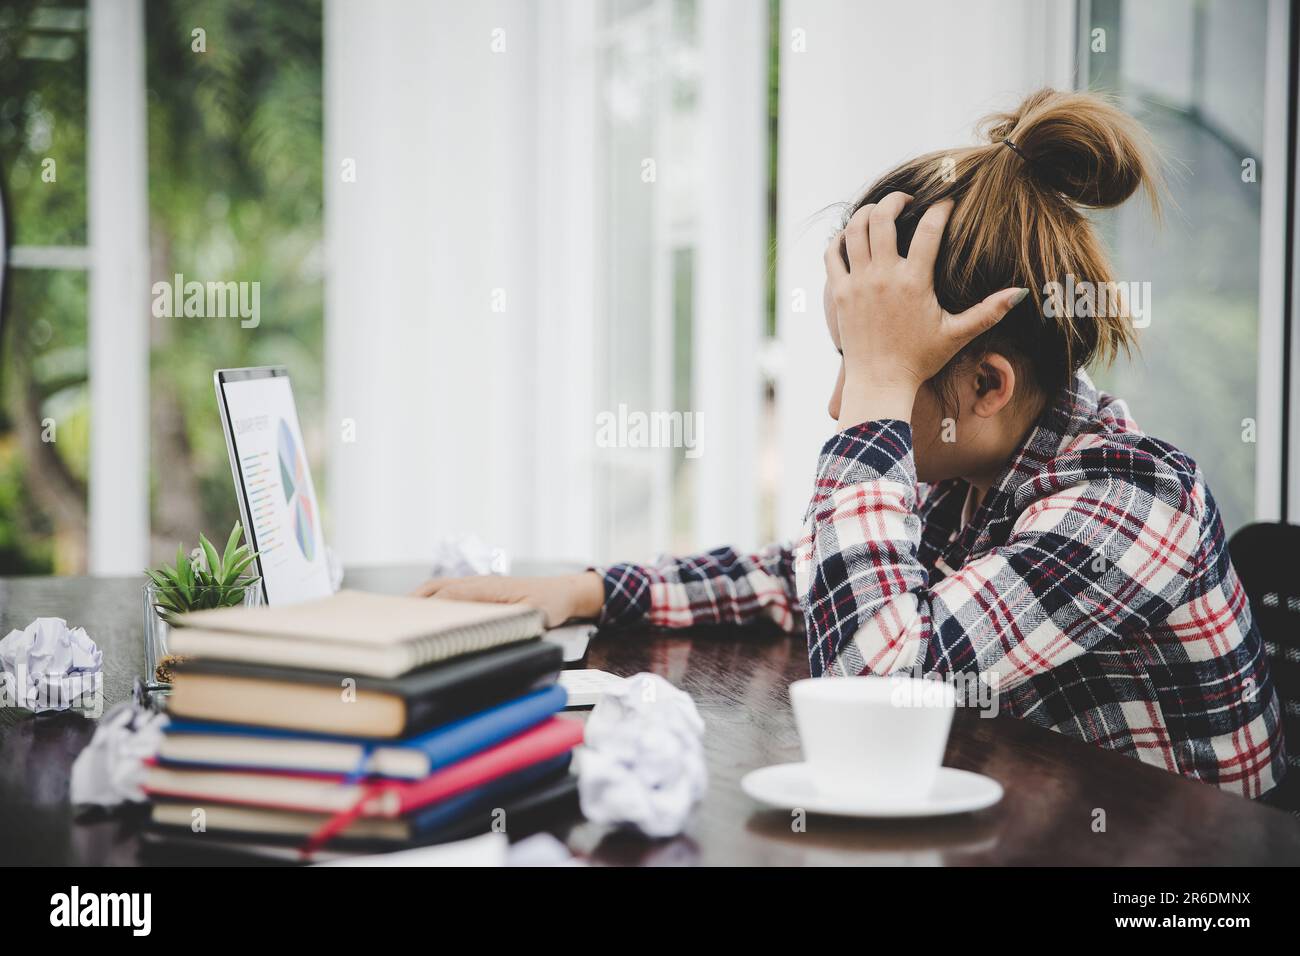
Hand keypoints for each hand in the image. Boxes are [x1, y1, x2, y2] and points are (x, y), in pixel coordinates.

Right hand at [411, 572, 604, 627]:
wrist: (563, 592)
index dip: (430, 608)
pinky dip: (431, 600)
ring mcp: (478, 586)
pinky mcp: (479, 592)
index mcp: (489, 587)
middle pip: (437, 588)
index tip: (411, 621)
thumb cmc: (551, 602)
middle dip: (414, 602)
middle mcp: (479, 583)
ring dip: (419, 600)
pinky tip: (423, 614)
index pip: (451, 595)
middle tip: (392, 619)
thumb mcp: (535, 615)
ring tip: (399, 618)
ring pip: (440, 588)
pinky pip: (448, 592)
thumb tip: (491, 632)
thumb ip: (514, 622)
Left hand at [825, 192, 1026, 427]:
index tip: (946, 203)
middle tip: (907, 201)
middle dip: (895, 200)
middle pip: (882, 217)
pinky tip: (850, 236)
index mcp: (915, 281)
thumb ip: (989, 311)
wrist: (881, 383)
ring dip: (866, 213)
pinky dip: (839, 238)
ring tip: (879, 212)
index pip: (929, 228)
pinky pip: (832, 253)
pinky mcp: (840, 293)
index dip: (940, 208)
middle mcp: (884, 276)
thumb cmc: (920, 360)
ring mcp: (858, 283)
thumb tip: (1021, 292)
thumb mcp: (958, 334)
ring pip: (855, 230)